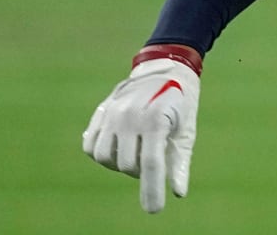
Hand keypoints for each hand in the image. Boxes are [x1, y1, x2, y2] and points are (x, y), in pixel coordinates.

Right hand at [82, 55, 200, 212]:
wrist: (165, 68)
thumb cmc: (181, 103)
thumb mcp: (185, 131)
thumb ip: (179, 163)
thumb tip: (178, 193)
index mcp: (157, 120)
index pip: (151, 164)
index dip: (152, 190)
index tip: (154, 210)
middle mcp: (131, 117)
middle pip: (128, 164)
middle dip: (140, 172)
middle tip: (152, 160)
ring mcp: (113, 113)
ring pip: (105, 158)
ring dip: (120, 164)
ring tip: (135, 151)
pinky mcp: (101, 113)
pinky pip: (91, 146)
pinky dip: (102, 154)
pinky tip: (118, 147)